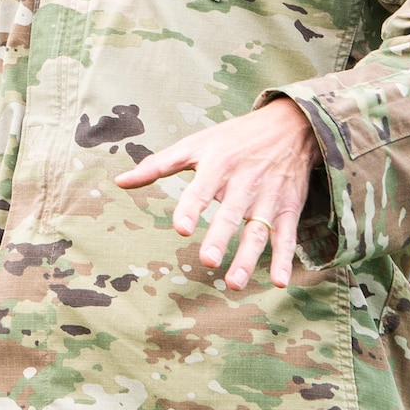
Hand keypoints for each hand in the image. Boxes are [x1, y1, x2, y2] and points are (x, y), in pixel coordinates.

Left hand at [115, 97, 317, 290]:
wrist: (289, 126)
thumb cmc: (232, 138)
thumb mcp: (195, 144)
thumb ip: (158, 165)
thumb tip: (119, 182)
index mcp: (218, 165)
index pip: (201, 189)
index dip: (191, 208)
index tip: (182, 229)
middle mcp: (244, 183)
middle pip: (231, 213)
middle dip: (220, 236)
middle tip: (207, 260)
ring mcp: (268, 198)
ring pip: (258, 231)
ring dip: (248, 257)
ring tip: (234, 282)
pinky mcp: (288, 208)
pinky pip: (287, 236)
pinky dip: (285, 259)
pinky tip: (279, 281)